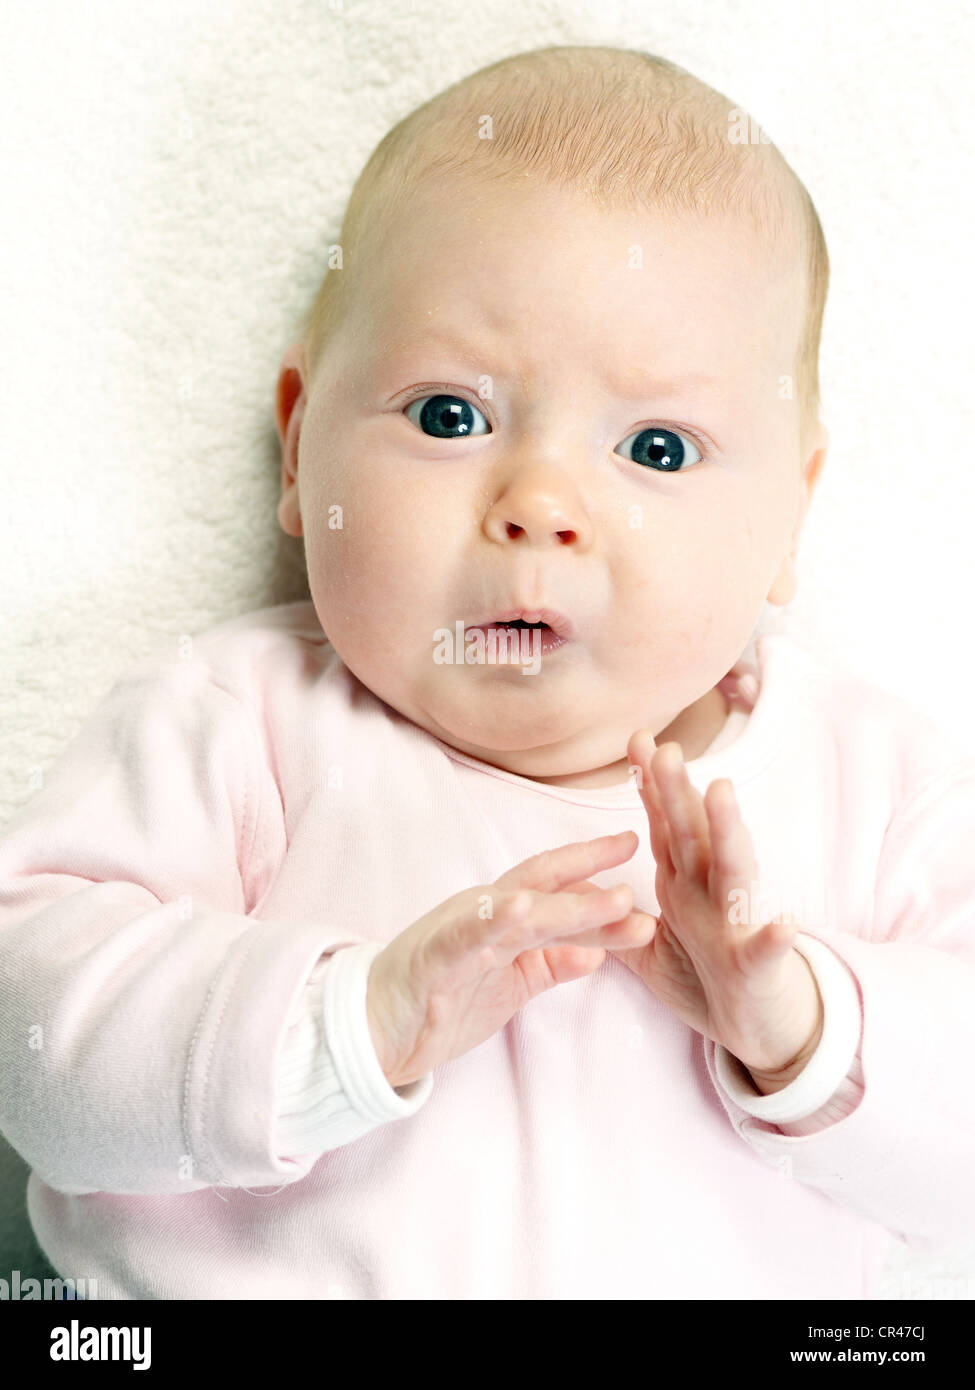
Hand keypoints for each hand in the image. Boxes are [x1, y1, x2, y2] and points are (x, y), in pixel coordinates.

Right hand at [366, 831, 654, 1088]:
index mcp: (501, 916)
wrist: (370, 1031)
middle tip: (636, 851)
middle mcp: (483, 912)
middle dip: (592, 871)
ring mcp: (459, 931)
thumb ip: (552, 964)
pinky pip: (467, 936)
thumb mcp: (512, 983)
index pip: (555, 884)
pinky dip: (492, 920)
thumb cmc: (439, 1001)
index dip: (596, 867)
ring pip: (521, 911)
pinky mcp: (435, 958)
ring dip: (569, 906)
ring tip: (614, 899)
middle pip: (543, 884)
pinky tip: (518, 908)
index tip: (638, 848)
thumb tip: (600, 952)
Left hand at [608, 729, 822, 1087]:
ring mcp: (736, 926)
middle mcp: (711, 894)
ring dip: (728, 832)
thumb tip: (576, 887)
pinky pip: (765, 952)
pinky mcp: (756, 968)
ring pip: (734, 873)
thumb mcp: (650, 947)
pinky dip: (773, 938)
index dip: (652, 785)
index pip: (667, 825)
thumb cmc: (709, 979)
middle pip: (694, 834)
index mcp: (685, 884)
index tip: (638, 740)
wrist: (760, 1029)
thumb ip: (616, 917)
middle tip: (665, 748)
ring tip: (721, 792)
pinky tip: (783, 923)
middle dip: (679, 792)